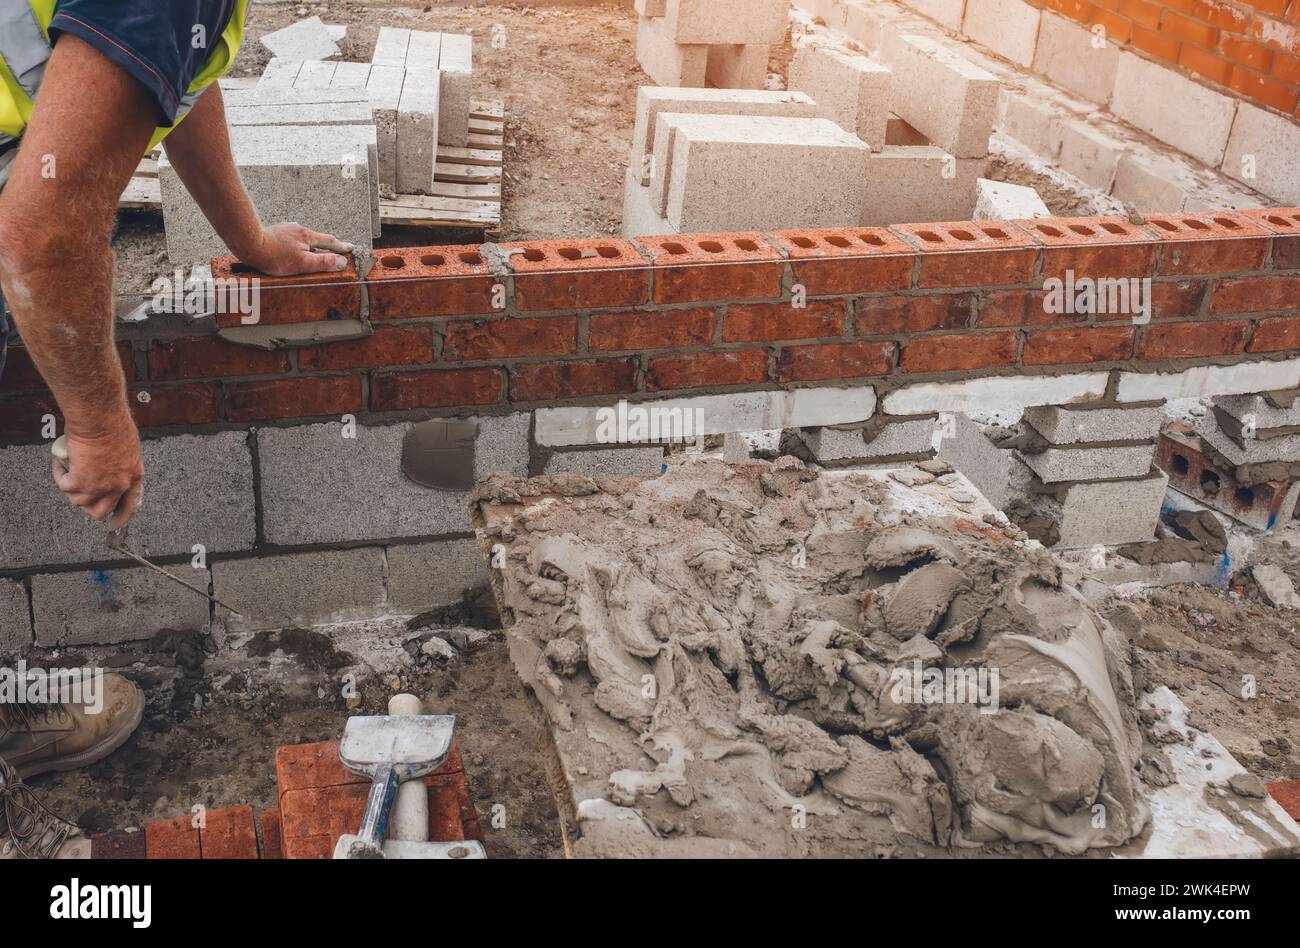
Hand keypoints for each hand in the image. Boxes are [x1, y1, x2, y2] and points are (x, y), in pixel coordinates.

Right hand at [52, 412, 143, 528]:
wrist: (100, 419)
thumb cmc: (113, 424)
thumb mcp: (126, 448)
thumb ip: (120, 463)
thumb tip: (109, 468)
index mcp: (134, 476)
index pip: (131, 505)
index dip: (122, 517)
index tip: (115, 524)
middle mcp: (119, 485)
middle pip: (102, 511)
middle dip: (90, 508)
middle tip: (81, 498)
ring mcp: (100, 486)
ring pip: (80, 502)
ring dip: (72, 490)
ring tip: (69, 474)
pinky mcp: (80, 481)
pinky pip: (65, 487)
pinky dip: (60, 476)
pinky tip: (60, 465)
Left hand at [239, 222, 353, 276]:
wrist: (248, 244)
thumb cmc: (275, 256)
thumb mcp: (303, 263)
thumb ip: (324, 262)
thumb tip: (341, 261)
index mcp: (307, 236)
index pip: (329, 241)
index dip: (341, 246)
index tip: (350, 248)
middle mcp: (298, 229)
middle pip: (317, 239)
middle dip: (326, 245)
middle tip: (335, 250)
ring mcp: (286, 230)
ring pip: (303, 238)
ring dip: (310, 245)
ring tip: (312, 253)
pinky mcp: (275, 232)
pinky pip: (291, 238)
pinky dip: (297, 244)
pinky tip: (292, 249)